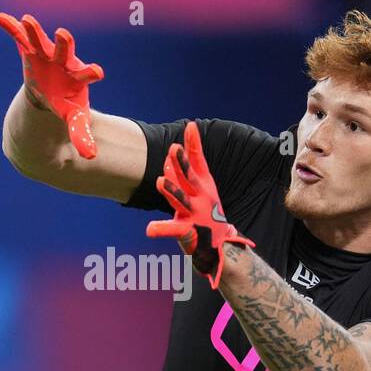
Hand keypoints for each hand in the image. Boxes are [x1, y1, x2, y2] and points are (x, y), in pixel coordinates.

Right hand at [0, 12, 104, 158]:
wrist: (50, 95)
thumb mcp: (73, 121)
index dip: (90, 73)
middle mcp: (62, 63)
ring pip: (39, 41)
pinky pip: (18, 37)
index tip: (97, 73)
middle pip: (63, 51)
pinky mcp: (29, 51)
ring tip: (27, 20)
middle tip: (63, 35)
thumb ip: (82, 136)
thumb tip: (91, 157)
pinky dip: (9, 27)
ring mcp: (45, 55)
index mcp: (75, 79)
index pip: (84, 75)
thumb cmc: (65, 105)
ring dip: (33, 31)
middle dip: (63, 44)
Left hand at [145, 121, 254, 288]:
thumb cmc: (206, 213)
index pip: (199, 161)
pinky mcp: (188, 231)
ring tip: (160, 181)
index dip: (194, 144)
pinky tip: (150, 229)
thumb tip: (169, 154)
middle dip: (182, 163)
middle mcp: (201, 197)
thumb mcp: (200, 190)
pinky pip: (173, 230)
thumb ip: (182, 173)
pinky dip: (161, 229)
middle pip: (189, 177)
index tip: (190, 126)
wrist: (220, 244)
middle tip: (173, 148)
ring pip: (181, 200)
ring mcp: (195, 213)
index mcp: (204, 185)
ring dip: (172, 190)